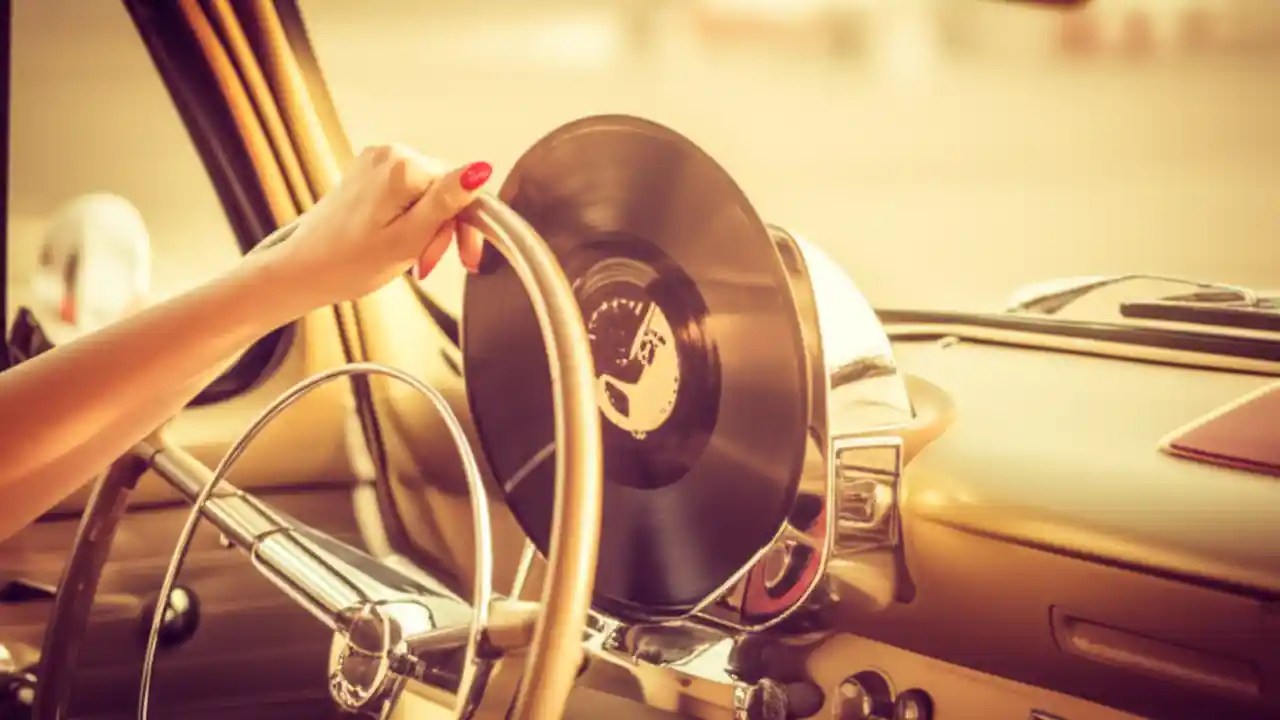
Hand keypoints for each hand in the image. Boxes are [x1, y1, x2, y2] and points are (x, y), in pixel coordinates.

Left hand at [260, 144, 491, 308]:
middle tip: (428, 265)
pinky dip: (410, 219)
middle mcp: (390, 153)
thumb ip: (447, 201)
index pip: (461, 187)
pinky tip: (398, 242)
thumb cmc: (352, 263)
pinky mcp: (366, 173)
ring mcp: (375, 161)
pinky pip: (406, 191)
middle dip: (444, 229)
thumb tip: (482, 169)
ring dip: (427, 227)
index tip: (464, 260)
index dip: (467, 226)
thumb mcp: (409, 238)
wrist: (302, 270)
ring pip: (427, 192)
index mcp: (404, 166)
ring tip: (412, 259)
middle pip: (444, 188)